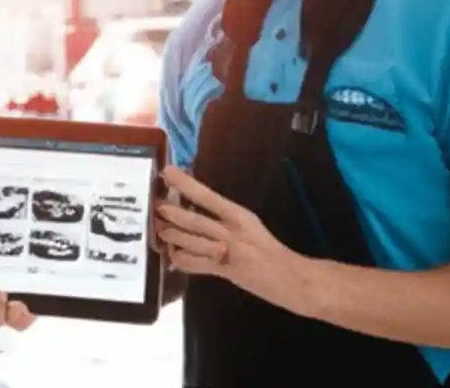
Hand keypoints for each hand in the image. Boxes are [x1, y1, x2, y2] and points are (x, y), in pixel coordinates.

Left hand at [156, 165, 318, 316]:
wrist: (293, 278)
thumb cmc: (270, 249)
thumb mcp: (250, 225)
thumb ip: (226, 219)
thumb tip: (197, 205)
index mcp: (240, 216)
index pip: (207, 196)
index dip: (185, 183)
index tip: (168, 172)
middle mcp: (232, 232)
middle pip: (195, 219)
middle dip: (172, 212)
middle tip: (156, 206)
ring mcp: (227, 252)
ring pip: (192, 241)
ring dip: (172, 235)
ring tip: (160, 230)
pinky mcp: (225, 271)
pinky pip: (195, 264)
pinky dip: (181, 259)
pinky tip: (172, 256)